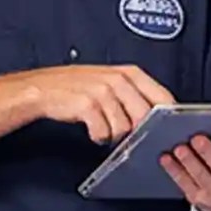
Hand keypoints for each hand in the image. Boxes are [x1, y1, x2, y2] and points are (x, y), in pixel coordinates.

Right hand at [19, 65, 174, 143]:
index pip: (163, 97)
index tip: (164, 130)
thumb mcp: (112, 83)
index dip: (167, 117)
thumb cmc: (79, 87)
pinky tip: (92, 130)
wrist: (43, 89)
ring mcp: (103, 91)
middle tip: (125, 133)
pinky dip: (98, 136)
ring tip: (103, 127)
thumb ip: (136, 95)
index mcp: (130, 73)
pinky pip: (104, 133)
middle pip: (146, 116)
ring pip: (125, 128)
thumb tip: (161, 117)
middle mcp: (119, 80)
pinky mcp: (88, 104)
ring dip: (114, 135)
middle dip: (138, 131)